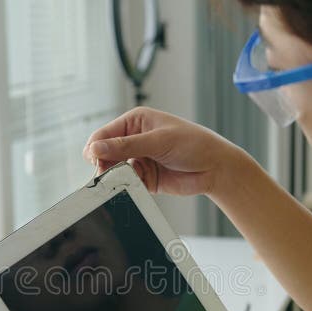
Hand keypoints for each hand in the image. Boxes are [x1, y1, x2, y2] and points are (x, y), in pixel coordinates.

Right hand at [82, 106, 251, 197]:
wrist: (215, 168)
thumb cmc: (194, 144)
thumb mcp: (158, 141)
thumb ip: (126, 146)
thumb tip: (95, 148)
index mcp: (135, 122)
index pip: (103, 135)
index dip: (97, 149)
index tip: (98, 162)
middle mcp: (134, 140)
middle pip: (104, 154)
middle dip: (105, 165)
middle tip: (109, 175)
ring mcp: (138, 160)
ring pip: (113, 171)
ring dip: (118, 177)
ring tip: (129, 179)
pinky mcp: (144, 178)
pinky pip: (127, 184)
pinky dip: (129, 187)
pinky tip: (141, 185)